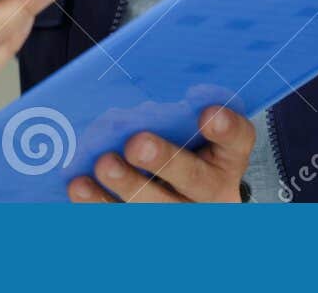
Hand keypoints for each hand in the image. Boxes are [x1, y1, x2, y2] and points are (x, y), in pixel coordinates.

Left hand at [67, 106, 253, 202]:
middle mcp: (212, 192)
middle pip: (195, 179)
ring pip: (158, 207)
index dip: (226, 128)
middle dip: (166, 161)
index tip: (208, 114)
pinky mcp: (149, 229)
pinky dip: (98, 203)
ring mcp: (182, 217)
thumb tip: (130, 88)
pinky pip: (123, 220)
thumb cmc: (178, 146)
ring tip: (104, 164)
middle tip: (137, 143)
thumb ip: (172, 114)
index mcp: (227, 157)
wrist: (177, 198)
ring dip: (129, 186)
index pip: (237, 140)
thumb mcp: (186, 129)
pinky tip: (80, 187)